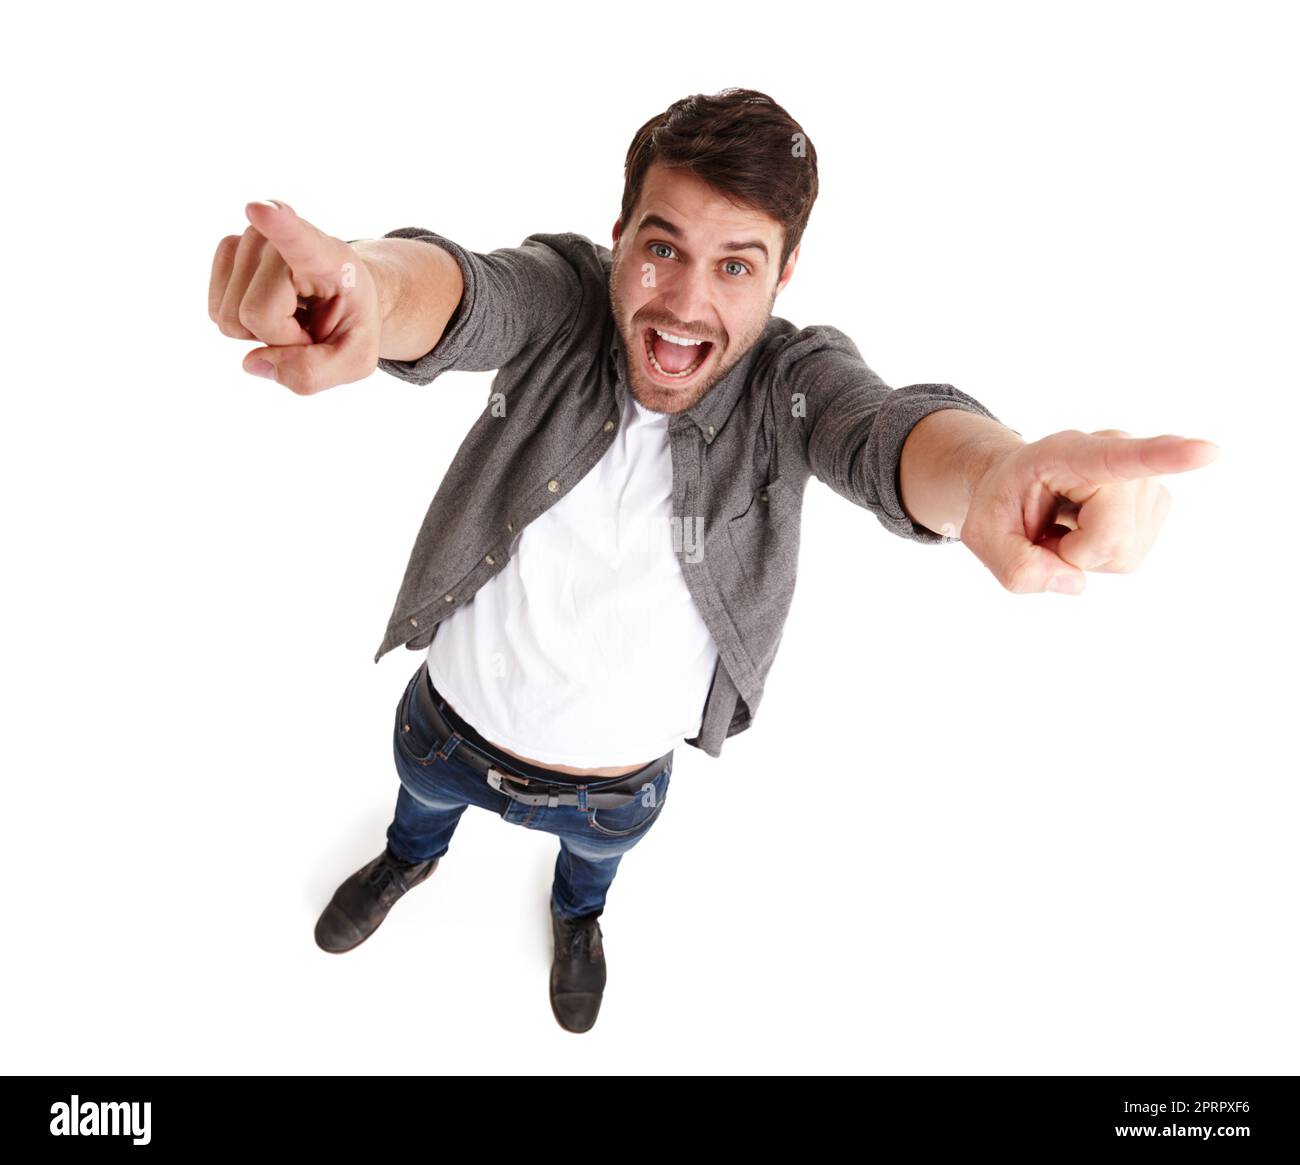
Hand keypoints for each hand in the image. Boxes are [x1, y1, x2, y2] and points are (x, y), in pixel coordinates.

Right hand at [208, 200, 381, 393]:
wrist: (341, 294)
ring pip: (230, 319)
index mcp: (326, 258)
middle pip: (256, 316)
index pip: (298, 238)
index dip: (279, 225)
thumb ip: (313, 372)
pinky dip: (244, 325)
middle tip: (309, 324)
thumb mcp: (355, 360)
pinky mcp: (228, 251)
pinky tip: (271, 308)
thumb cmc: (351, 324)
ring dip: (263, 333)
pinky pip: (217, 313)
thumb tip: (252, 362)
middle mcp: (280, 241)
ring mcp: (250, 240)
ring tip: (293, 314)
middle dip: (281, 340)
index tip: (261, 209)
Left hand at [958, 428, 1219, 594]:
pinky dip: (1099, 557)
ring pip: (1122, 554)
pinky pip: (1129, 558)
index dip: (1164, 455)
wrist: (1015, 485)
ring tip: (1063, 524)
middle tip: (1044, 529)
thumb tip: (1075, 581)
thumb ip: (1015, 566)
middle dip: (1070, 553)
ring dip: (1084, 554)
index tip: (1205, 451)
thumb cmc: (1001, 504)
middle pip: (1110, 539)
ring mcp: (1142, 481)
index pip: (1120, 456)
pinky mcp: (1155, 505)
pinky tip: (1084, 530)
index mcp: (1067, 452)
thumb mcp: (982, 536)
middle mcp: (1116, 455)